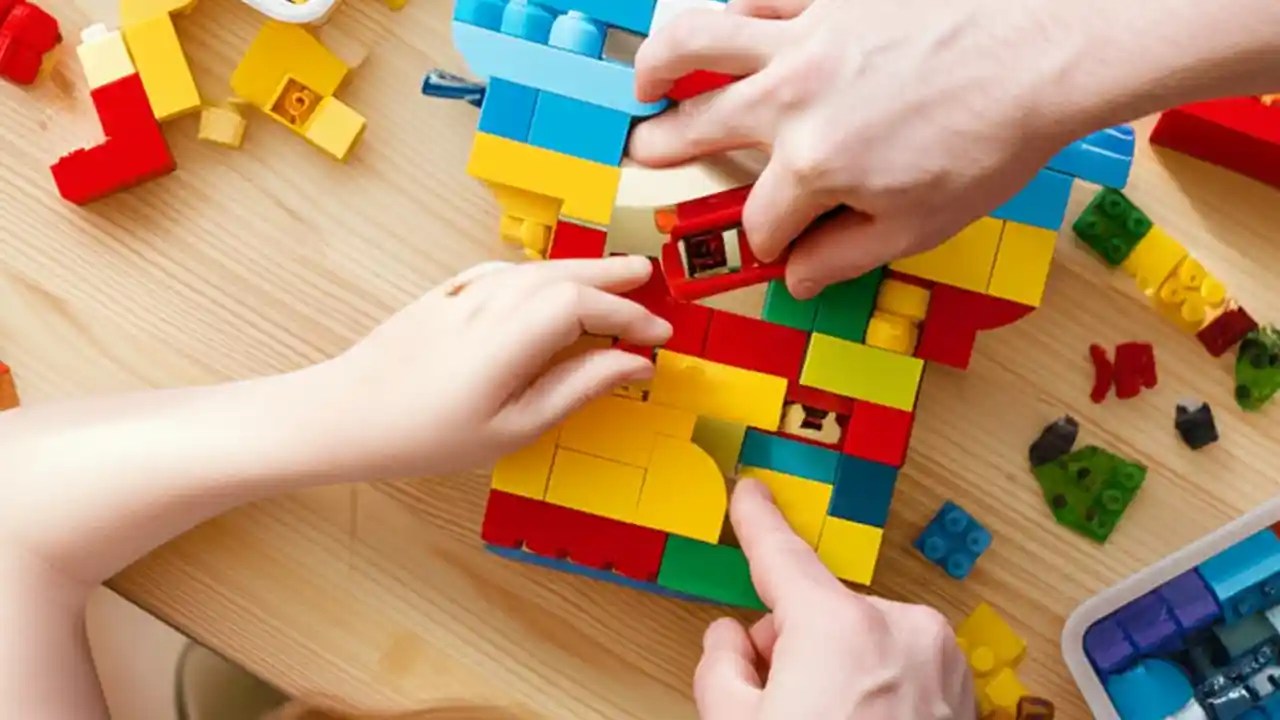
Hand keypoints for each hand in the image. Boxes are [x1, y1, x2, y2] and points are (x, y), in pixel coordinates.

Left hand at [322, 257, 671, 477]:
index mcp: (511, 335)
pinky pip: (503, 272)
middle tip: (648, 278)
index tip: (659, 337)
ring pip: (534, 269)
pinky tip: (546, 282)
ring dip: (578, 270)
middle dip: (611, 276)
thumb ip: (576, 388)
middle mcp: (489, 301)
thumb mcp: (512, 428)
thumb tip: (631, 363)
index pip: (586, 306)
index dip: (629, 315)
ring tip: (613, 276)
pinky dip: (538, 273)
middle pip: (564, 274)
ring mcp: (462, 293)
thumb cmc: (425, 435)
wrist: (341, 415)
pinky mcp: (442, 295)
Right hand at [632, 0, 1083, 297]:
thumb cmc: (991, 136)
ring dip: (658, 67)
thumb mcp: (921, 225)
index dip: (764, 241)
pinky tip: (734, 25)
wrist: (1043, 47)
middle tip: (645, 153)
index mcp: (813, 165)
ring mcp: (803, 37)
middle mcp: (791, 98)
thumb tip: (798, 278)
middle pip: (697, 128)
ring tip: (646, 83)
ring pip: (697, 42)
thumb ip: (846, 255)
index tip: (775, 243)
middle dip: (663, 152)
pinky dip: (736, 10)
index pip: (760, 219)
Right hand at [696, 479, 974, 718]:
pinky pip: (900, 663)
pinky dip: (876, 685)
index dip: (756, 520)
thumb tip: (733, 640)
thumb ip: (722, 664)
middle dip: (792, 646)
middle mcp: (899, 627)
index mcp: (839, 626)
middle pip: (819, 612)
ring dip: (837, 668)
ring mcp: (939, 657)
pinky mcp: (962, 687)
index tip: (749, 493)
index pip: (781, 554)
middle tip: (776, 701)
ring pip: (862, 638)